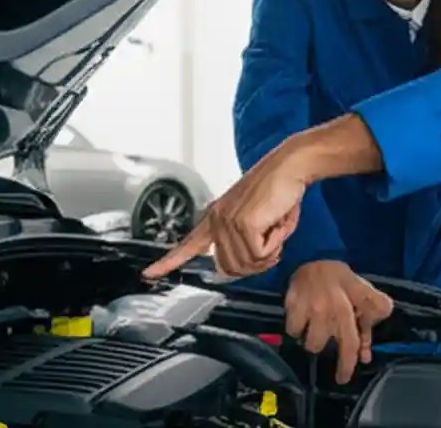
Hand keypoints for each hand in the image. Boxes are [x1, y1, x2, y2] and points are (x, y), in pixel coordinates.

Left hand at [142, 138, 311, 279]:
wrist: (291, 166)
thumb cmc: (280, 190)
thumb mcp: (258, 220)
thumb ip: (245, 242)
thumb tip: (248, 262)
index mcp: (215, 217)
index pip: (187, 244)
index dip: (168, 262)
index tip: (149, 274)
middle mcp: (216, 219)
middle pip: (229, 268)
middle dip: (255, 264)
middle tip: (272, 244)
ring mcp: (227, 221)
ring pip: (246, 264)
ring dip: (269, 253)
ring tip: (275, 227)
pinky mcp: (243, 223)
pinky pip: (261, 254)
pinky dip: (276, 244)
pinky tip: (277, 224)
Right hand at [285, 260, 393, 383]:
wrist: (315, 256)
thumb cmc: (341, 280)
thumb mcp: (363, 296)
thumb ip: (367, 324)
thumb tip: (365, 356)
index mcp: (348, 309)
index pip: (350, 343)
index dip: (347, 364)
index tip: (343, 379)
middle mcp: (329, 311)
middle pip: (321, 345)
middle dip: (326, 357)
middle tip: (331, 358)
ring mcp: (309, 308)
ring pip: (308, 342)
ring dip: (312, 340)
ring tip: (316, 330)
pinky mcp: (292, 304)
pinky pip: (292, 330)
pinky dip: (296, 329)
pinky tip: (301, 320)